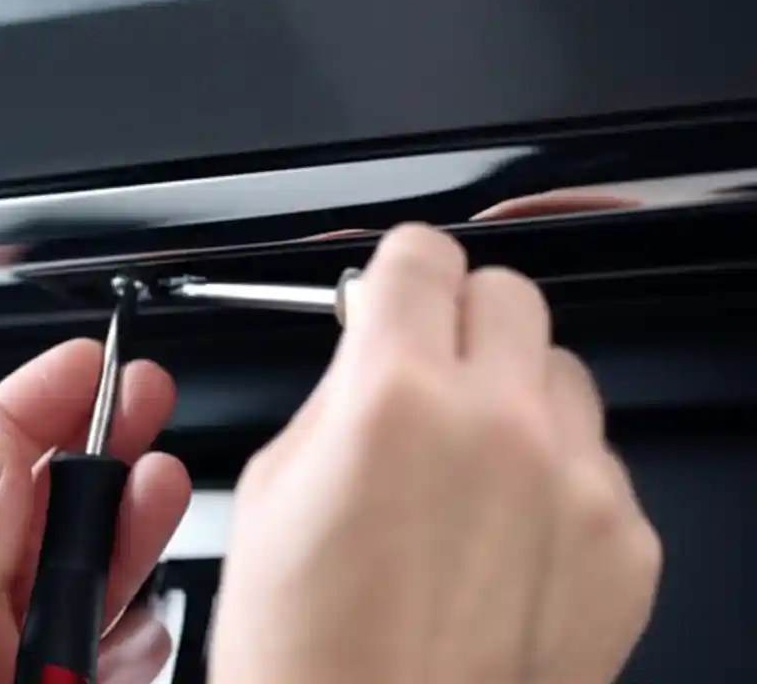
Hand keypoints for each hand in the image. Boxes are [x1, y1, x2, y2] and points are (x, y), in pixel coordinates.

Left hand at [0, 339, 190, 682]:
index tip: (82, 369)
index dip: (23, 408)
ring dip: (119, 540)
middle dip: (89, 460)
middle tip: (145, 406)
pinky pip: (93, 665)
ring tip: (159, 493)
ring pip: (69, 588)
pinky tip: (141, 624)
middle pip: (24, 517)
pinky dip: (125, 644)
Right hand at [211, 224, 661, 683]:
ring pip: (562, 374)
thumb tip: (372, 349)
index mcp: (396, 399)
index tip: (397, 288)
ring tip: (468, 471)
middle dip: (459, 322)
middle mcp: (501, 428)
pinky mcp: (626, 548)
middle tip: (427, 375)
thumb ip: (336, 396)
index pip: (421, 257)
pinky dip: (555, 479)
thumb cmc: (309, 654)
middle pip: (508, 294)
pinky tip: (505, 538)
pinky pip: (598, 465)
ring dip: (514, 397)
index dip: (398, 270)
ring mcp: (577, 488)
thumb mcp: (274, 489)